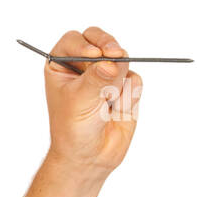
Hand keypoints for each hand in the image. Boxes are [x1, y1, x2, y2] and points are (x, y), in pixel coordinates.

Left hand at [43, 26, 141, 180]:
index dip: (85, 44)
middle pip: (101, 41)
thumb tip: (112, 61)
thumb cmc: (73, 129)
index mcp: (62, 65)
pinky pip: (134, 80)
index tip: (94, 54)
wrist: (89, 156)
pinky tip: (117, 110)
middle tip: (116, 55)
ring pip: (122, 60)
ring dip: (118, 82)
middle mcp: (83, 65)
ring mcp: (106, 74)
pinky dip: (129, 95)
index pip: (74, 40)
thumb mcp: (80, 101)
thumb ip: (97, 79)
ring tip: (106, 104)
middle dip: (110, 48)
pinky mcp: (124, 86)